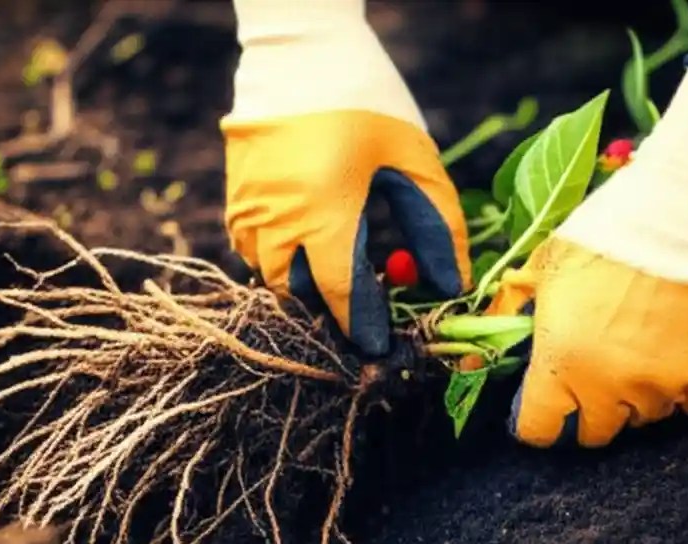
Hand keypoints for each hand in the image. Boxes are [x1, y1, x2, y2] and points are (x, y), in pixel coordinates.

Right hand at [221, 0, 469, 356]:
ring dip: (308, 288)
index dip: (364, 329)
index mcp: (323, 212)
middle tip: (369, 314)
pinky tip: (314, 245)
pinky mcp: (234, 199)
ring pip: (274, 278)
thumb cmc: (368, 101)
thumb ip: (437, 226)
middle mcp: (276, 221)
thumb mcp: (414, 160)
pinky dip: (285, 261)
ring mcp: (247, 211)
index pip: (341, 297)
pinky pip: (256, 252)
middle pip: (302, 297)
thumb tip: (453, 285)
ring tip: (344, 279)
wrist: (298, 51)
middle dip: (334, 313)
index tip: (385, 348)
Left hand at [485, 55, 687, 447]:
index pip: (539, 429)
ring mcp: (665, 384)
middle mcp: (611, 386)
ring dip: (639, 396)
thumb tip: (479, 343)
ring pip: (648, 416)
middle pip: (597, 431)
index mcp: (561, 363)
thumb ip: (510, 308)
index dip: (537, 421)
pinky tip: (683, 357)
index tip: (544, 405)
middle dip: (590, 410)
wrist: (685, 213)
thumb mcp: (543, 265)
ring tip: (642, 355)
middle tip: (596, 374)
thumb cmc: (605, 235)